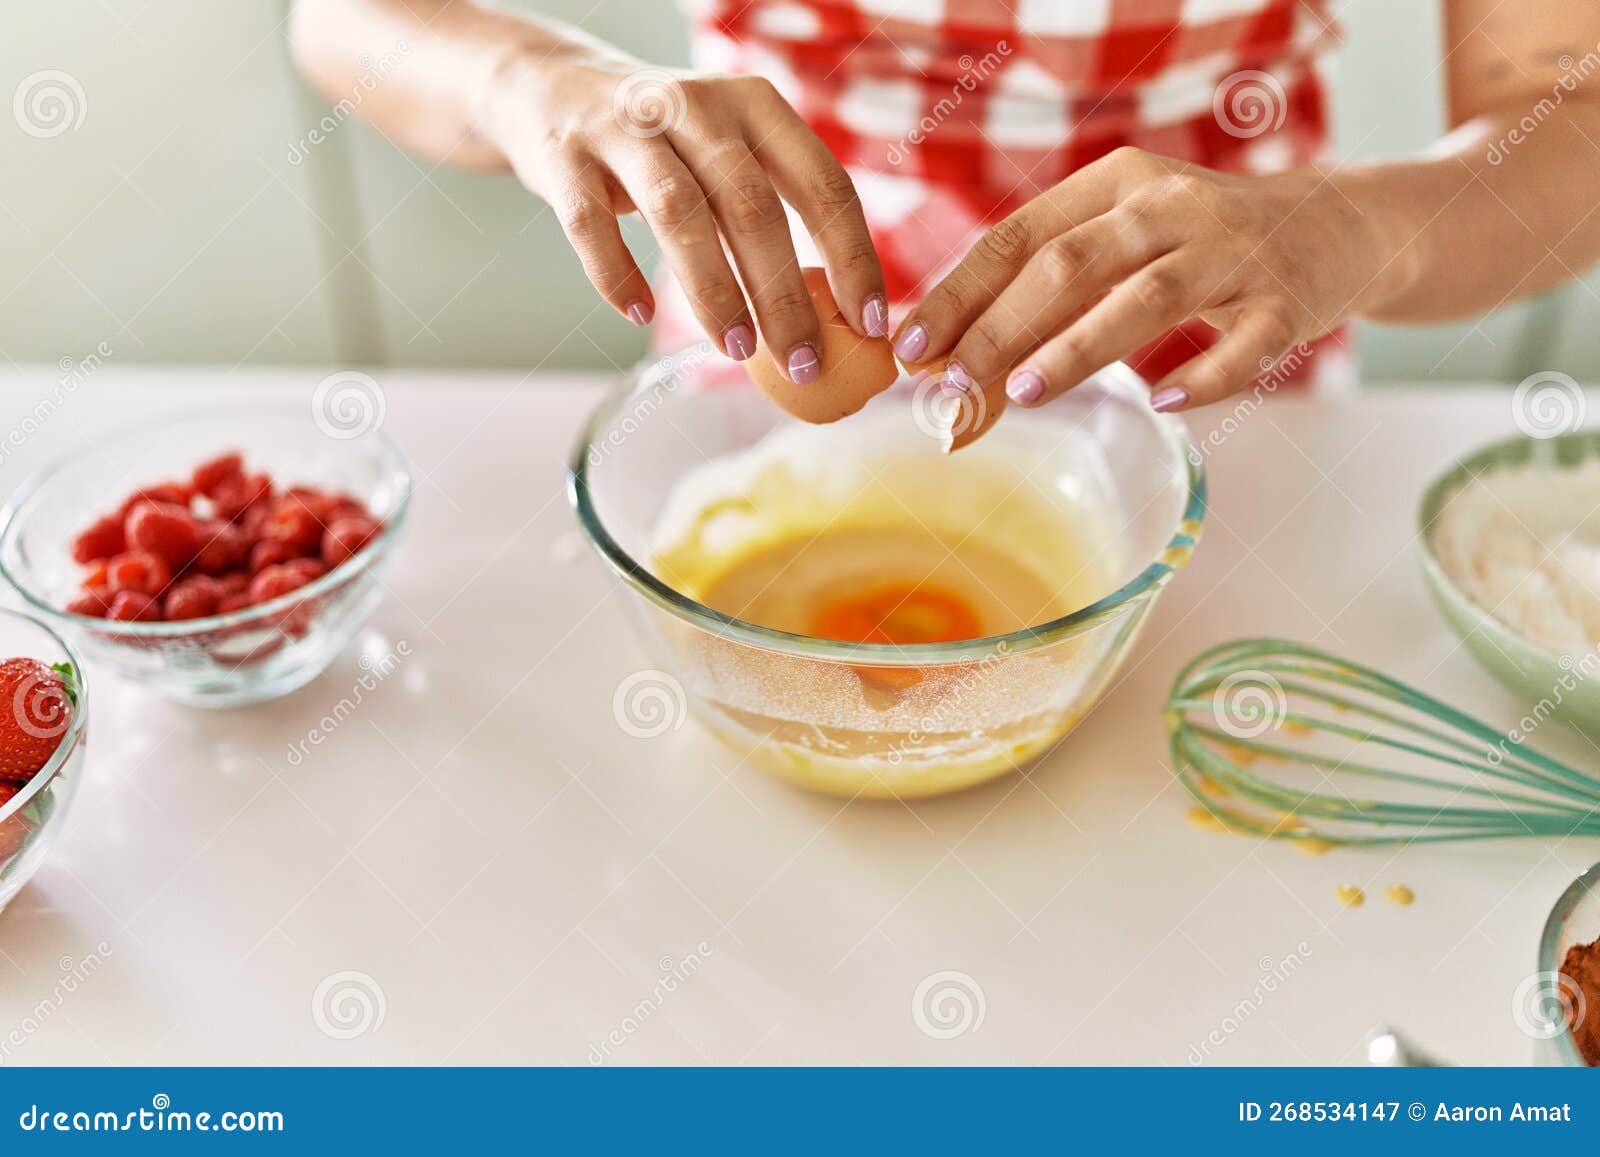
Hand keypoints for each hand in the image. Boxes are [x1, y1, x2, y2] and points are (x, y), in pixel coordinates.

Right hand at [481, 51, 886, 381]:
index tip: (868, 322)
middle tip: (803, 361)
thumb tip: (830, 315)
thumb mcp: (727, 152)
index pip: (824, 183)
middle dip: (785, 296)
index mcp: (756, 106)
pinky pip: (592, 226)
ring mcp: (626, 128)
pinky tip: (640, 313)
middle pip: (753, 207)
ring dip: (714, 292)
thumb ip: (769, 213)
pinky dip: (617, 276)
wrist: (551, 88)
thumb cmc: (664, 144)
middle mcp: (696, 106)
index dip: (852, 257)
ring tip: (737, 348)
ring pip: (679, 215)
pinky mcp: (565, 156)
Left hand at [891, 147, 1398, 412]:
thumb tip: (955, 385)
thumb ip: (1048, 306)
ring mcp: (1234, 254)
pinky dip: (1204, 375)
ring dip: (1077, 348)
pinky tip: (1163, 401)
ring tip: (1019, 391)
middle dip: (1001, 324)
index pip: (1019, 234)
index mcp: (1117, 185)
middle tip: (950, 379)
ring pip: (1147, 298)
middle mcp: (1172, 207)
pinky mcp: (1287, 304)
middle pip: (1072, 262)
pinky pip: (1244, 345)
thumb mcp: (1124, 249)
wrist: (1337, 226)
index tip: (907, 344)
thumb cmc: (1200, 248)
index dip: (958, 290)